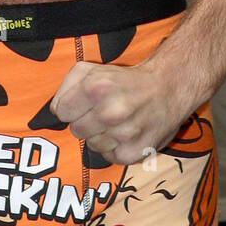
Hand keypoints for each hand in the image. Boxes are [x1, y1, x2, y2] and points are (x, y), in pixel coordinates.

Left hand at [51, 58, 195, 165]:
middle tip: (104, 111)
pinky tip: (126, 134)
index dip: (71, 107)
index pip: (60, 112)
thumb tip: (55, 110)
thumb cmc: (126, 80)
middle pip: (76, 130)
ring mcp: (123, 135)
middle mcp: (110, 112)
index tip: (84, 103)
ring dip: (100, 135)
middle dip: (86, 120)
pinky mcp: (133, 153)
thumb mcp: (93, 69)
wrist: (169, 89)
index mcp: (96, 87)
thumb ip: (67, 85)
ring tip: (117, 122)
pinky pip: (108, 157)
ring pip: (91, 145)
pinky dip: (114, 148)